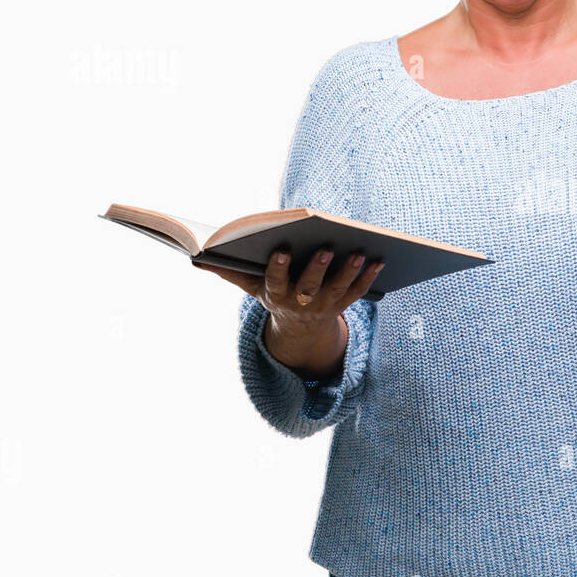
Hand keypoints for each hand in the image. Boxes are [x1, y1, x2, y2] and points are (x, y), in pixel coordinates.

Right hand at [193, 246, 384, 372]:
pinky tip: (379, 260)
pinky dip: (369, 277)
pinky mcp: (342, 305)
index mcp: (275, 296)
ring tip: (359, 251)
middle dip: (317, 268)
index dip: (278, 268)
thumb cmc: (273, 294)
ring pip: (337, 290)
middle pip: (310, 287)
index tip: (280, 250)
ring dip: (349, 272)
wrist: (298, 329)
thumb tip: (196, 258)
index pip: (275, 282)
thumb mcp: (251, 286)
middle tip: (325, 247)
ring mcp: (323, 307)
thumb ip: (229, 271)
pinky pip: (358, 293)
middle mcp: (299, 304)